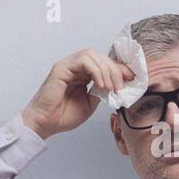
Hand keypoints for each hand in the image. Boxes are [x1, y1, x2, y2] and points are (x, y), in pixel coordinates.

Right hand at [21, 48, 135, 139]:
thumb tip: (117, 83)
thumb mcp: (91, 102)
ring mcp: (68, 65)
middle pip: (101, 57)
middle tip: (120, 87)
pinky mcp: (62, 67)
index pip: (104, 63)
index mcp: (83, 74)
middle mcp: (75, 67)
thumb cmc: (63, 115)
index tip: (132, 78)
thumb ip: (102, 90)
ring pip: (93, 55)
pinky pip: (83, 60)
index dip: (119, 68)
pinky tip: (100, 84)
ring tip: (110, 87)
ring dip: (106, 70)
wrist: (46, 123)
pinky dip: (95, 70)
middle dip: (115, 70)